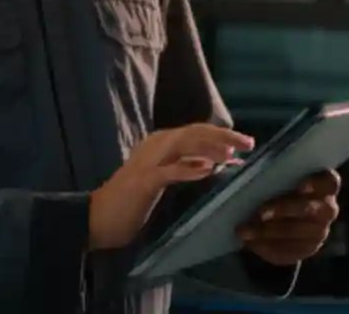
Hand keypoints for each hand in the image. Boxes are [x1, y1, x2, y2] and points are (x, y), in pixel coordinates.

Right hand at [89, 123, 253, 250]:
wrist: (100, 217)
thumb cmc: (135, 200)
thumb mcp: (167, 178)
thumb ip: (190, 166)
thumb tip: (223, 160)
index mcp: (161, 142)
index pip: (197, 131)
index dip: (222, 134)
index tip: (246, 143)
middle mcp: (155, 144)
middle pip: (194, 132)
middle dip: (223, 136)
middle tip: (249, 143)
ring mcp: (148, 161)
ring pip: (184, 145)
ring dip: (209, 148)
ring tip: (231, 154)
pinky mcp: (143, 180)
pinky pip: (169, 171)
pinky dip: (188, 169)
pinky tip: (207, 171)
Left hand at [237, 170, 340, 266]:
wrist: (284, 217)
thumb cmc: (281, 187)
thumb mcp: (279, 176)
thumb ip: (273, 171)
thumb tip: (240, 165)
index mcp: (324, 186)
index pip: (330, 182)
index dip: (317, 184)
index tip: (301, 186)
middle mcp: (327, 210)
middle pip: (312, 210)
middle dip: (284, 211)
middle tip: (260, 213)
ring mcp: (319, 233)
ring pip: (297, 235)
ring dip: (269, 233)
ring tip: (244, 231)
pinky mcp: (307, 251)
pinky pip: (288, 253)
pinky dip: (267, 248)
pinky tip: (250, 242)